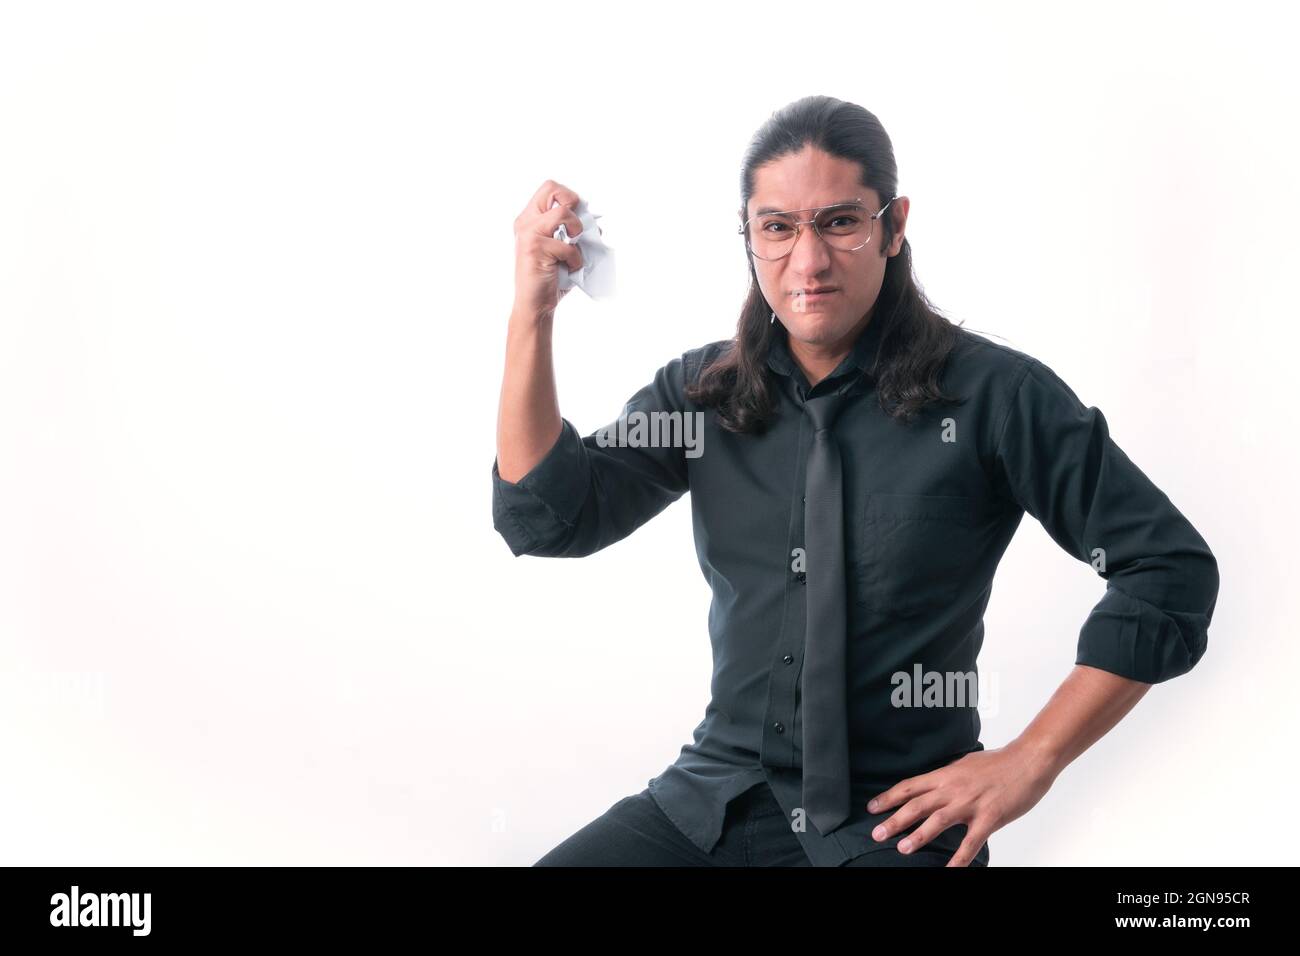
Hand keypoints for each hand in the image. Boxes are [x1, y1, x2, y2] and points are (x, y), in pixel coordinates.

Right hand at [512, 180, 585, 319]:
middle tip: (576, 227)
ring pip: (563, 213)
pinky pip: (567, 245)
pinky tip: (570, 268)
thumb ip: (570, 231)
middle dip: (572, 204)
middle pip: (552, 188)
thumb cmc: (551, 277)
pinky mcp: (534, 248)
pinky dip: (575, 258)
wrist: (536, 305)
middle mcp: (526, 222)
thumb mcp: (561, 248)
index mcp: (530, 219)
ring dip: (577, 231)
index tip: (576, 218)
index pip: (550, 188)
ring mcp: (528, 233)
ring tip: (574, 249)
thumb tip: (594, 220)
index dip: (568, 196)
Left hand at [865, 742, 1058, 866]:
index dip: (889, 797)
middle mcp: (953, 789)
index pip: (910, 786)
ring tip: (902, 849)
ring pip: (937, 821)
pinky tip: (949, 870)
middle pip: (917, 805)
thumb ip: (947, 776)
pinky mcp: (989, 817)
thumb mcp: (964, 764)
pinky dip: (959, 858)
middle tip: (876, 834)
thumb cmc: (999, 763)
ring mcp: (971, 804)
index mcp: (946, 775)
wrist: (1029, 760)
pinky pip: (971, 841)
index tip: (872, 808)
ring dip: (918, 836)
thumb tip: (933, 784)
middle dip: (894, 820)